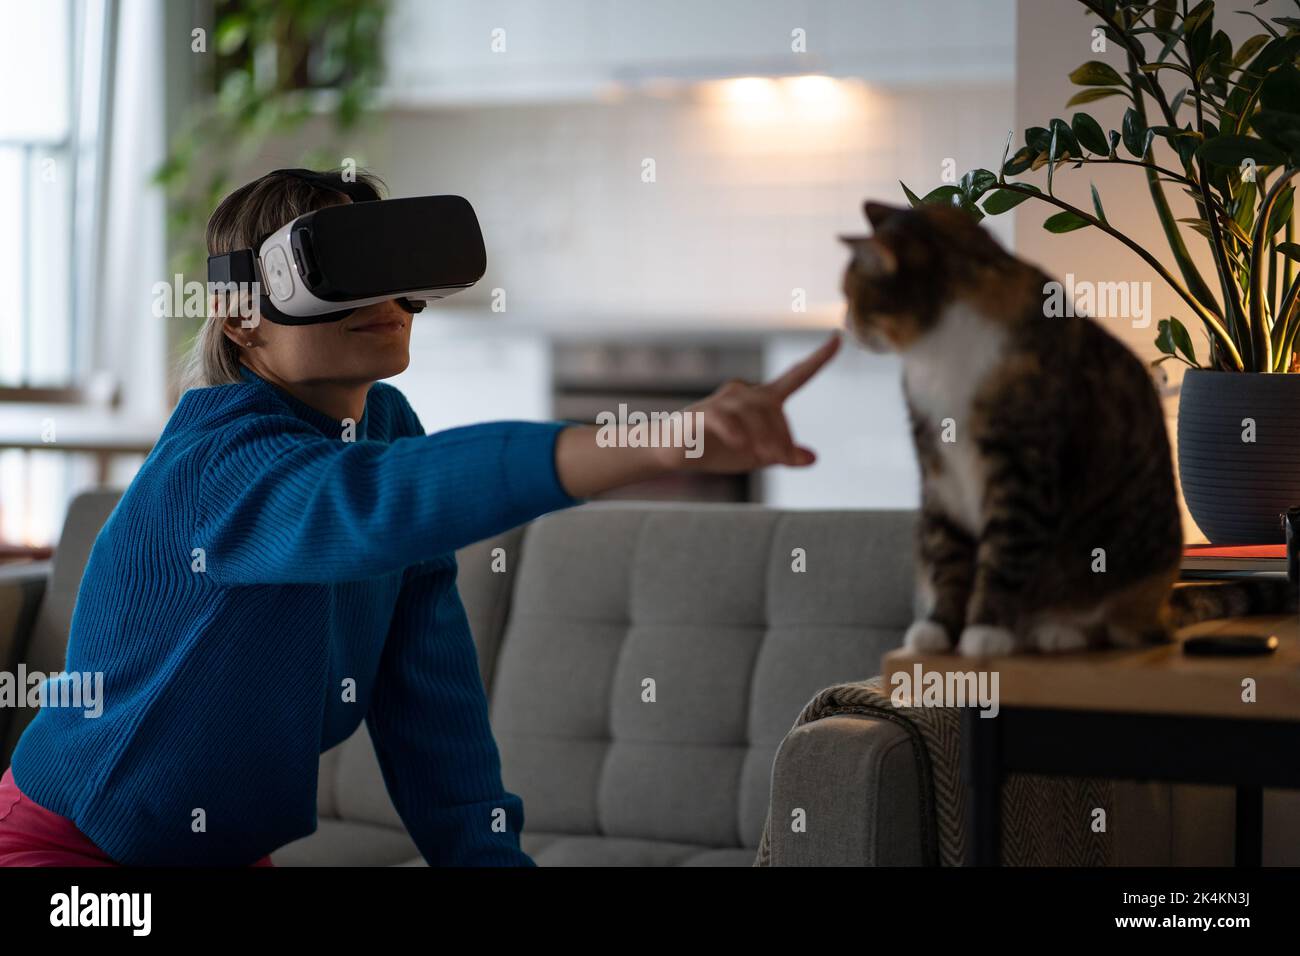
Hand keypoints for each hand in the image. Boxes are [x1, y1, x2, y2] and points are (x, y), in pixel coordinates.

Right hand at [667, 332, 840, 473]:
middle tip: (781, 459)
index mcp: (762, 399)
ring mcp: (723, 401)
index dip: (818, 359)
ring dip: (764, 437)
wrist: (675, 450)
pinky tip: (739, 444)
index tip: (837, 338)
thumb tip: (812, 458)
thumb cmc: (719, 448)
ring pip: (753, 414)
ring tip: (766, 458)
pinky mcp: (704, 413)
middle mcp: (745, 393)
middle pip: (774, 409)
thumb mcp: (757, 456)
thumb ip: (783, 454)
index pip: (796, 376)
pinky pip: (725, 418)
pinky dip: (735, 431)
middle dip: (781, 436)